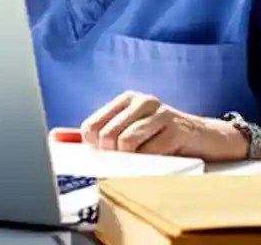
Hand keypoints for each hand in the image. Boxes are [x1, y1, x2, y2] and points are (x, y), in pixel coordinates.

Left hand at [56, 91, 248, 161]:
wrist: (204, 137)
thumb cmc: (162, 135)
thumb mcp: (130, 130)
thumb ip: (97, 133)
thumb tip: (56, 137)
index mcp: (126, 99)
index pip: (91, 126)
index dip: (93, 146)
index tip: (103, 154)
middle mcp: (142, 101)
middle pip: (107, 136)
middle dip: (112, 155)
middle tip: (125, 159)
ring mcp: (160, 113)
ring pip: (126, 143)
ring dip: (130, 159)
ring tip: (142, 158)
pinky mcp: (175, 128)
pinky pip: (150, 151)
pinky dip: (149, 162)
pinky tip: (158, 157)